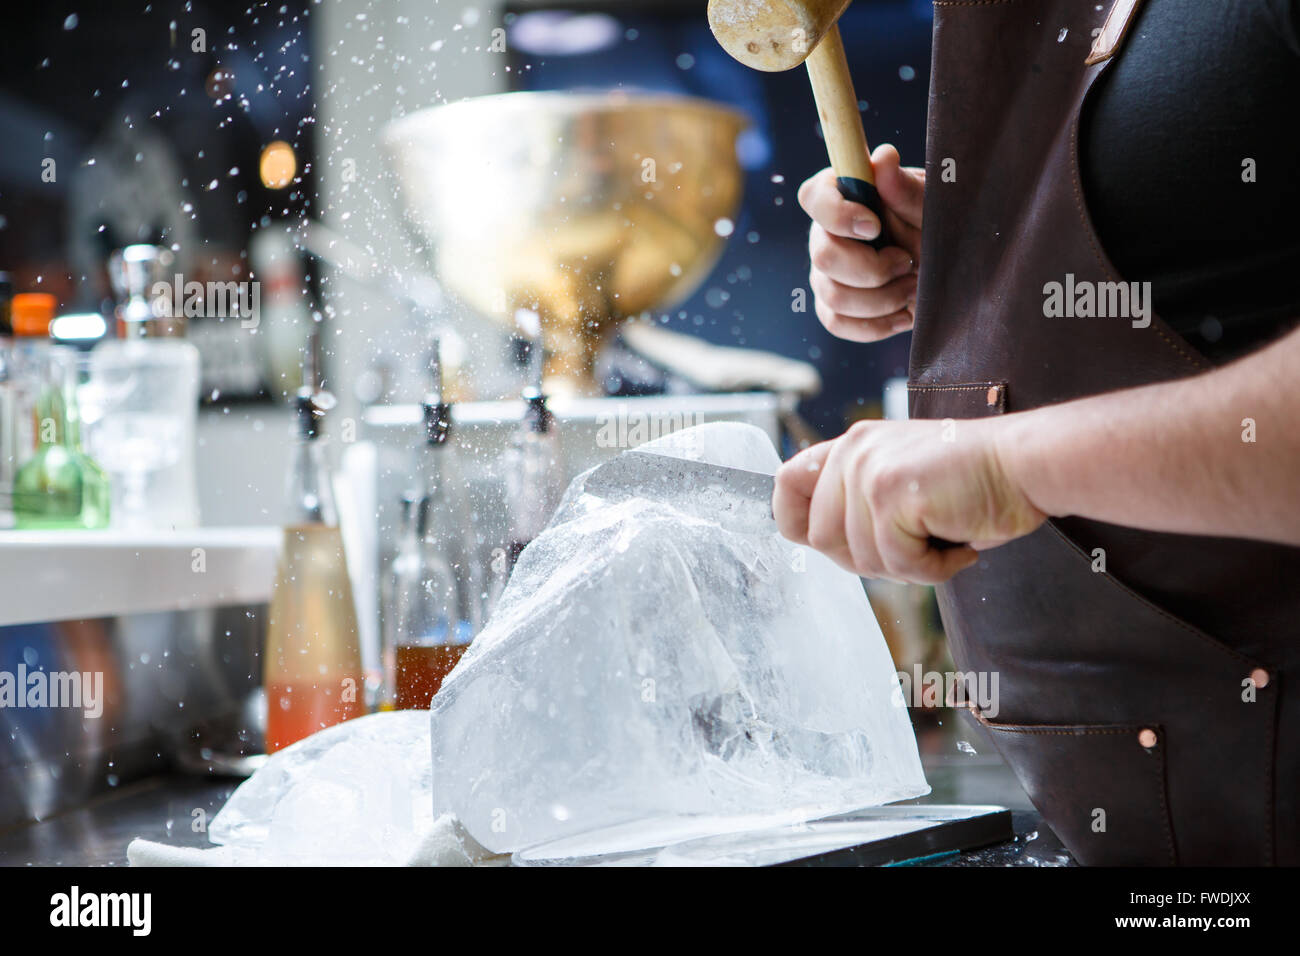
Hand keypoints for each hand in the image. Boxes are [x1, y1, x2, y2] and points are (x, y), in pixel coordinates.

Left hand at [772, 418, 1046, 583]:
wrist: (1027, 464)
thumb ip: (860, 501)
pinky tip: (960, 546)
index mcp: (851, 446)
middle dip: (869, 561)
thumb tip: (823, 543)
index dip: (795, 523)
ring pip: (860, 559)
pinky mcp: (893, 494)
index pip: (786, 484)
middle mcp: (853, 451)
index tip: (832, 544)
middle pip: (821, 540)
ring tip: (944, 540)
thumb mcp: (904, 481)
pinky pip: (897, 564)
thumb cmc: (976, 481)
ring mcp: (869, 471)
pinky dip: (934, 570)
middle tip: (917, 549)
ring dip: (907, 567)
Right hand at [798, 144, 924, 342]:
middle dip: (871, 269)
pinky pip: (837, 322)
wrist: (950, 269)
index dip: (837, 215)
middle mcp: (827, 233)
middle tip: (907, 263)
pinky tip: (902, 313)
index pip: (813, 197)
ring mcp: (826, 272)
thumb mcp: (933, 207)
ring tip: (912, 287)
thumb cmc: (939, 227)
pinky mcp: (833, 306)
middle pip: (823, 256)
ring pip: (833, 295)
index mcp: (845, 196)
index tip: (875, 227)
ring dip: (881, 298)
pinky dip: (874, 323)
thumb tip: (883, 157)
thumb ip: (907, 189)